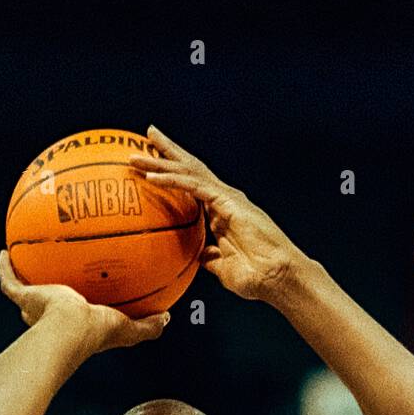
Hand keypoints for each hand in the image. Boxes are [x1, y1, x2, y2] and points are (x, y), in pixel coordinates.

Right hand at [0, 251, 168, 349]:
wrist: (69, 329)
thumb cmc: (96, 333)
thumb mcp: (128, 329)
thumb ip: (148, 326)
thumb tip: (167, 317)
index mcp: (73, 326)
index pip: (75, 316)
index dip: (78, 308)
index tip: (84, 294)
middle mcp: (50, 319)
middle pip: (46, 304)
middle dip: (47, 292)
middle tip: (54, 273)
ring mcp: (34, 308)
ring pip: (25, 291)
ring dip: (24, 276)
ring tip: (26, 257)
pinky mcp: (23, 297)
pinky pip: (9, 280)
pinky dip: (5, 267)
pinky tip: (5, 251)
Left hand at [130, 125, 301, 301]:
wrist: (277, 278)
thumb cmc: (257, 278)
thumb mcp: (225, 268)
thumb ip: (211, 259)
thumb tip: (201, 257)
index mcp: (221, 211)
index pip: (193, 185)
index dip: (173, 171)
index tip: (152, 164)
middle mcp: (224, 199)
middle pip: (190, 168)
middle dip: (167, 151)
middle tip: (144, 136)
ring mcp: (227, 198)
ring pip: (188, 172)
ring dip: (161, 161)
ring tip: (136, 154)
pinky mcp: (228, 202)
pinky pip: (193, 186)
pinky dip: (171, 180)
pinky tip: (151, 177)